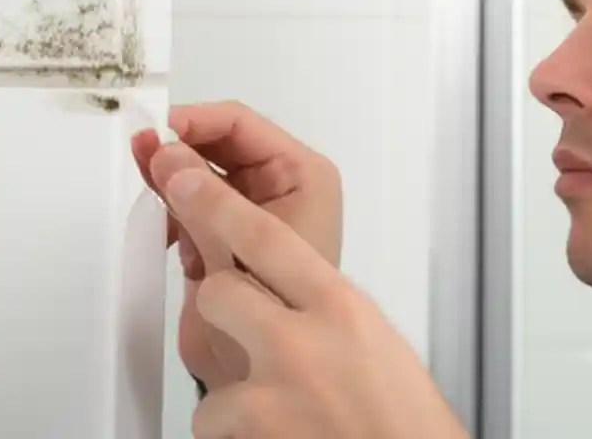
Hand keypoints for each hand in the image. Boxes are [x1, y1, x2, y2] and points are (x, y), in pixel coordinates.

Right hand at [131, 101, 342, 389]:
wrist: (259, 374)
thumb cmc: (274, 312)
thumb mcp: (235, 244)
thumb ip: (200, 194)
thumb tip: (163, 151)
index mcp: (301, 173)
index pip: (241, 124)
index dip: (194, 121)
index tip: (154, 129)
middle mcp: (279, 185)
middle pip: (218, 144)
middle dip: (179, 152)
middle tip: (139, 154)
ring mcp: (252, 211)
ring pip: (200, 174)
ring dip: (173, 184)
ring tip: (151, 192)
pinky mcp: (225, 235)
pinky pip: (191, 204)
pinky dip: (173, 212)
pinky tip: (167, 232)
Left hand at [162, 166, 467, 438]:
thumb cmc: (406, 424)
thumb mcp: (379, 346)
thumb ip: (330, 309)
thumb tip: (292, 288)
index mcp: (343, 308)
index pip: (265, 235)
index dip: (215, 202)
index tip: (185, 179)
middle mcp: (303, 343)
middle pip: (218, 288)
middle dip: (218, 301)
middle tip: (241, 326)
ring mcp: (269, 392)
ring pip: (206, 359)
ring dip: (227, 379)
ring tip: (272, 406)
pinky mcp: (246, 435)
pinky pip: (206, 420)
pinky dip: (228, 429)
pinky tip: (264, 433)